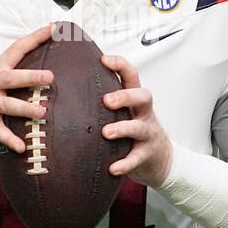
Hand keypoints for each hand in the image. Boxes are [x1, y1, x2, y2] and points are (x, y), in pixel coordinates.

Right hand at [0, 24, 54, 153]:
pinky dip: (10, 139)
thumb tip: (47, 68)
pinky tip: (22, 146)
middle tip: (50, 77)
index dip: (34, 38)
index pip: (16, 50)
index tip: (52, 29)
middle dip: (30, 76)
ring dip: (25, 108)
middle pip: (11, 78)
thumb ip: (14, 74)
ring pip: (6, 105)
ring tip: (41, 112)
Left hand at [100, 53, 172, 187]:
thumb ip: (105, 100)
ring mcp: (147, 134)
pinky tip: (113, 167)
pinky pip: (137, 158)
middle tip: (106, 100)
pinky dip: (125, 163)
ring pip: (139, 127)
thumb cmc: (133, 131)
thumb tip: (68, 87)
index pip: (131, 76)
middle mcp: (143, 114)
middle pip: (143, 96)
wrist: (159, 159)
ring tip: (106, 133)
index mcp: (135, 100)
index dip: (120, 65)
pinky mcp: (146, 154)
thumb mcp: (124, 112)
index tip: (104, 60)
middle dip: (125, 96)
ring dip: (122, 128)